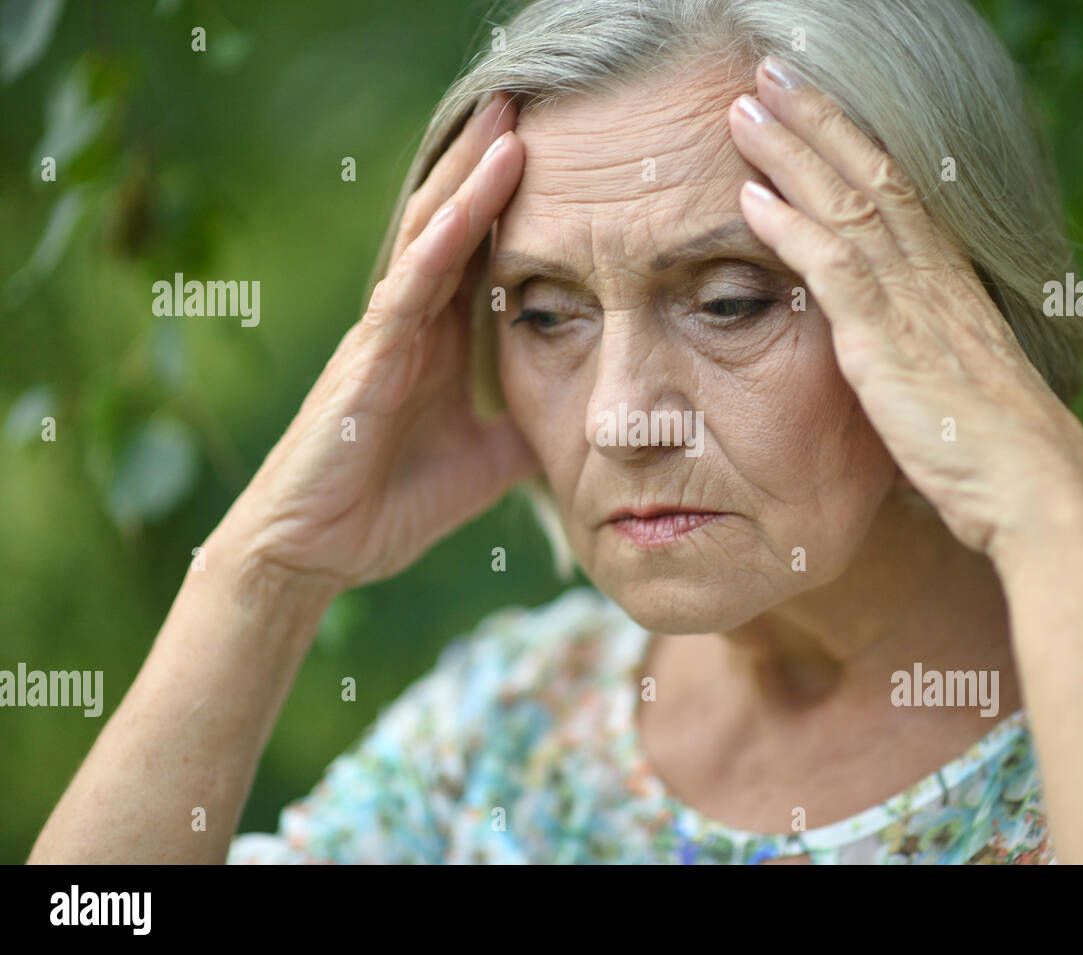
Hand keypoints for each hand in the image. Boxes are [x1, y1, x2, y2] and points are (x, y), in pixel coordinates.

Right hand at [226, 93, 537, 589]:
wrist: (317, 553)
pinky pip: (407, 291)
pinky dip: (439, 245)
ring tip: (507, 122)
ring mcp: (386, 336)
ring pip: (430, 239)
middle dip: (489, 164)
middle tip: (527, 102)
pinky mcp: (365, 360)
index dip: (514, 205)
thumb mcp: (485, 464)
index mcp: (439, 343)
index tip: (561, 157)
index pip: (481, 256)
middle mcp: (412, 325)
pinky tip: (471, 204)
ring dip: (470, 180)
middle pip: (455, 225)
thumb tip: (583, 419)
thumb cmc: (387, 503)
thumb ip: (526, 429)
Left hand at [729, 57, 1082, 558]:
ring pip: (848, 205)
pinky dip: (791, 230)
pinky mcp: (889, 344)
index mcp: (950, 284)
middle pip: (870, 176)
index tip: (812, 106)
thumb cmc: (996, 454)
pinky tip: (749, 200)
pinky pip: (835, 269)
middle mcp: (934, 278)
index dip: (852, 142)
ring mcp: (913, 305)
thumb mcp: (956, 387)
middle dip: (817, 119)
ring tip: (745, 108)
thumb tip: (890, 352)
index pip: (897, 190)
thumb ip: (921, 353)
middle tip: (769, 73)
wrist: (1034, 491)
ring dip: (792, 153)